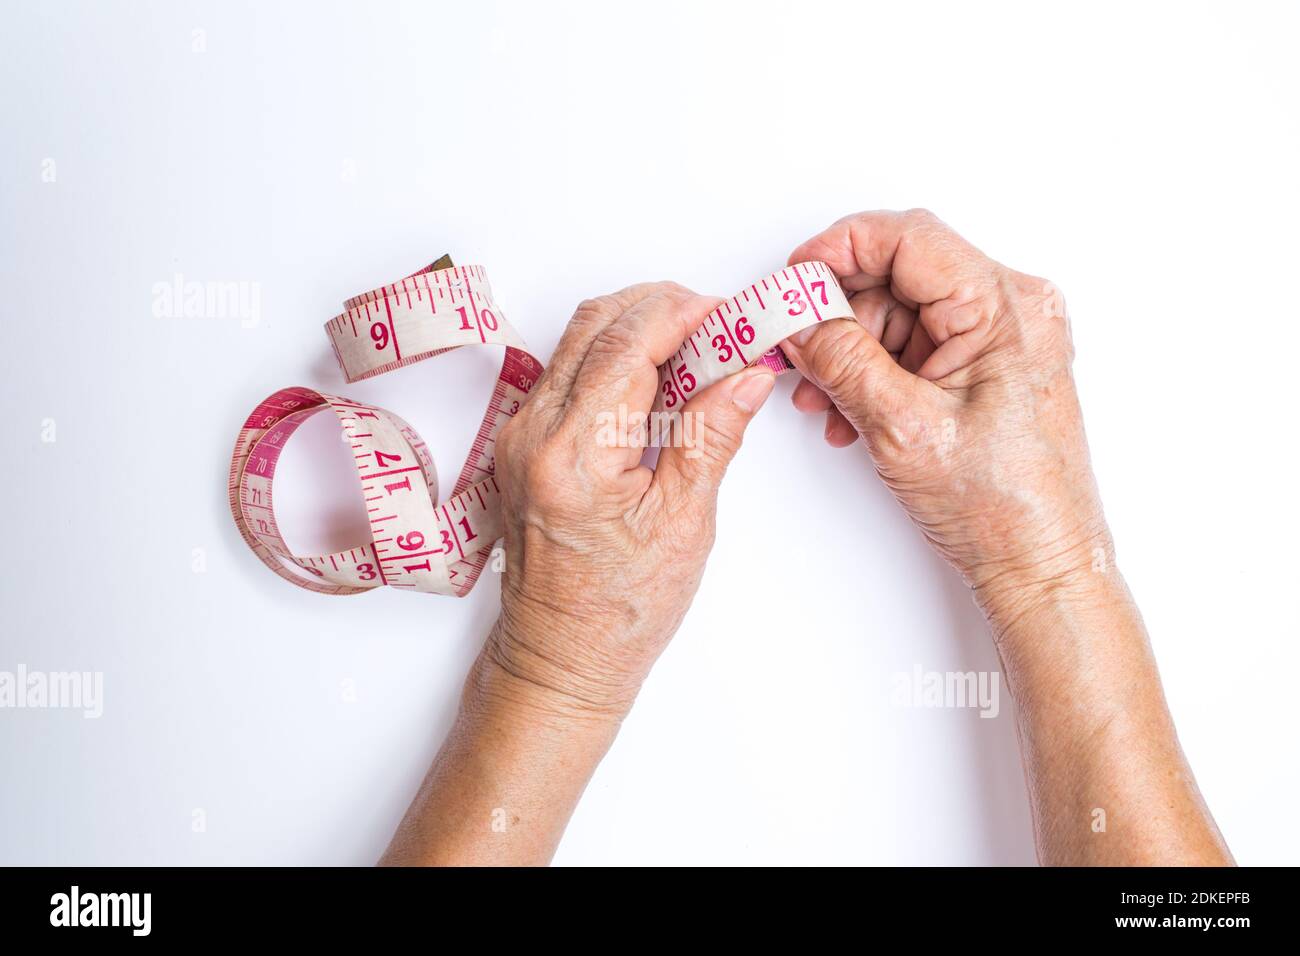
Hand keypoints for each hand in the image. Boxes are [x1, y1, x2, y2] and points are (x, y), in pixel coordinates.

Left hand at [487, 282, 776, 716]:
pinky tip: (661, 383)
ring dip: (640, 328)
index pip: (629, 343)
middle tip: (722, 327)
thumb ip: (711, 435)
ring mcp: (519, 434)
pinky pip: (569, 372)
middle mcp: (533, 433)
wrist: (556, 658)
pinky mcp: (522, 442)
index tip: (734, 315)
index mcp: (573, 455)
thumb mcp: (683, 524)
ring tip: (699, 353)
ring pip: (579, 340)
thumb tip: (747, 373)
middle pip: (597, 322)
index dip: (687, 313)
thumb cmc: (615, 612)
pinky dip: (617, 358)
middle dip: (664, 307)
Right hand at [780, 209, 1108, 627]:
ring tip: (824, 402)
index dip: (837, 250)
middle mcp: (1011, 308)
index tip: (791, 283)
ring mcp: (1000, 336)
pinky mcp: (986, 365)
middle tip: (796, 350)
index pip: (906, 237)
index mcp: (1004, 306)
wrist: (1039, 564)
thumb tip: (796, 319)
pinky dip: (873, 370)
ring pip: (898, 311)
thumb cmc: (1001, 506)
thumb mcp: (901, 426)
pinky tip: (850, 411)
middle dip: (838, 313)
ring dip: (849, 351)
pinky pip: (914, 344)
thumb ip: (842, 360)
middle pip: (897, 273)